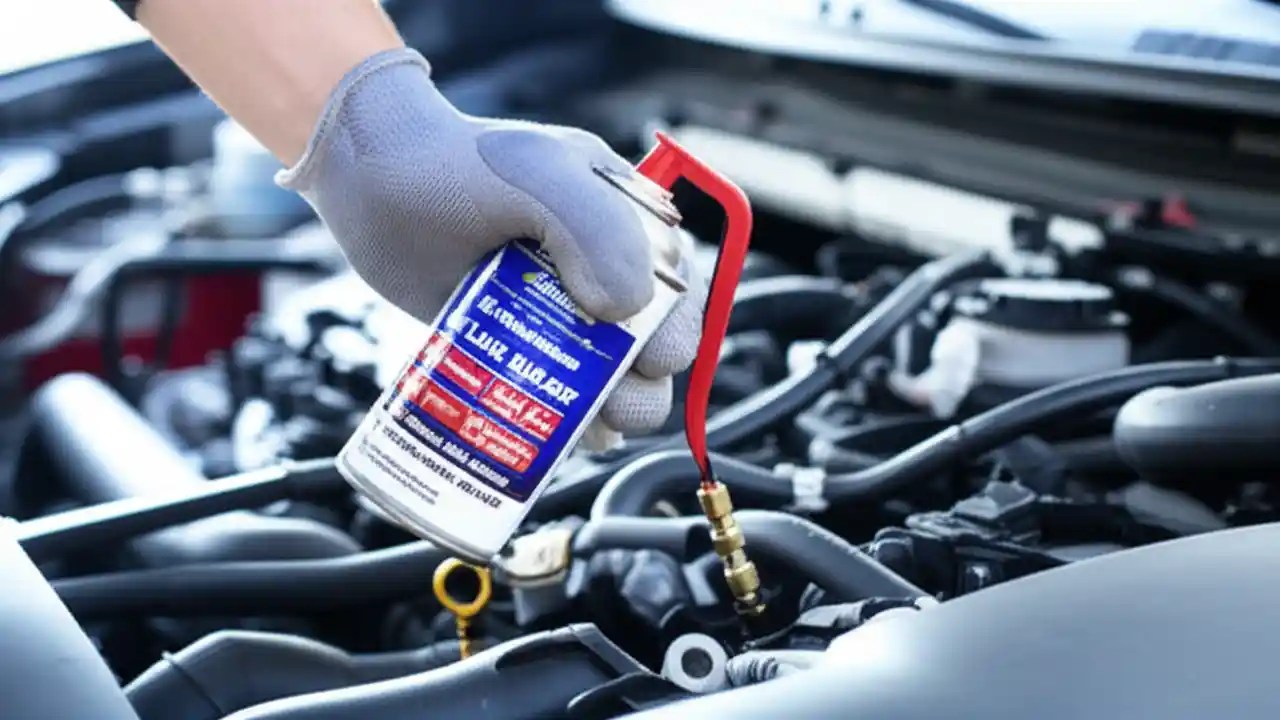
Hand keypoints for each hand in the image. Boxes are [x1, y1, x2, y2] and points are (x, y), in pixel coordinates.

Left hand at [278, 49, 705, 433]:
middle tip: (604, 401)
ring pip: (609, 387)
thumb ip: (595, 227)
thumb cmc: (456, 164)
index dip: (672, 337)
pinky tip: (552, 436)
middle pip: (652, 355)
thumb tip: (626, 310)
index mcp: (630, 228)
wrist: (371, 181)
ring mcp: (560, 317)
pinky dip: (562, 429)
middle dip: (638, 388)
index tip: (642, 357)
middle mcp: (604, 276)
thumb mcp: (537, 174)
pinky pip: (557, 402)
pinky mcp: (518, 349)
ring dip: (603, 415)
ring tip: (573, 423)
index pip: (680, 297)